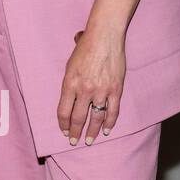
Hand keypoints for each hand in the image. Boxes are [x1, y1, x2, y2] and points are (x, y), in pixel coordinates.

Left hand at [57, 24, 124, 145]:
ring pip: (95, 118)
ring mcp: (101, 91)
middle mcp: (84, 90)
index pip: (63, 111)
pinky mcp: (116, 90)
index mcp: (70, 83)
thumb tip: (68, 93)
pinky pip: (112, 111)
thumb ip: (69, 81)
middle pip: (78, 118)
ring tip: (90, 141)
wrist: (105, 37)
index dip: (63, 124)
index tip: (64, 131)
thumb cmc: (85, 48)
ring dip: (92, 131)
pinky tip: (106, 130)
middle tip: (74, 141)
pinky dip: (109, 122)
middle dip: (75, 132)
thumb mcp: (69, 64)